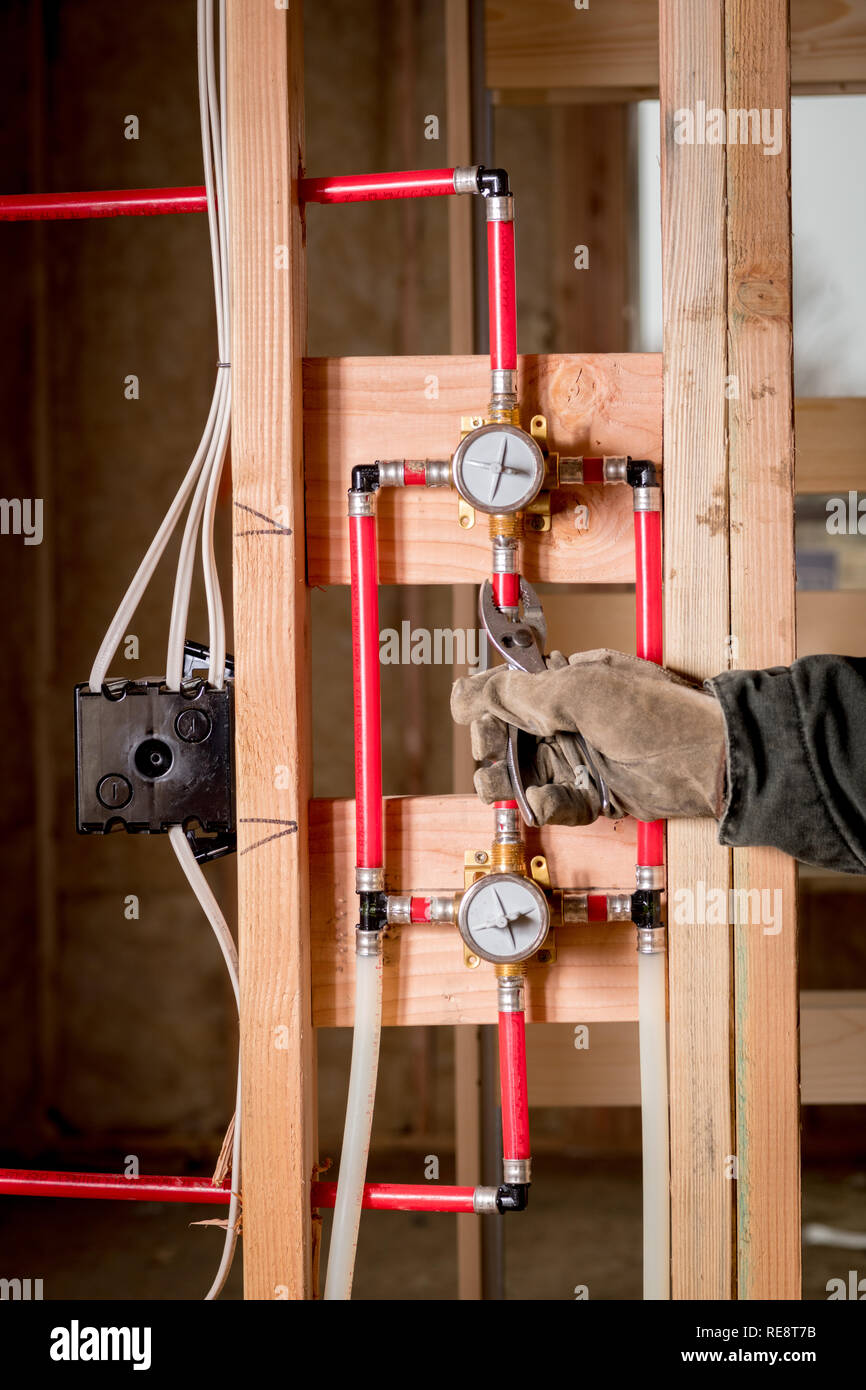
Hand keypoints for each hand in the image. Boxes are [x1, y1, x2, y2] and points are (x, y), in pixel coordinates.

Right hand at [451, 649, 726, 825]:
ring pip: (524, 774)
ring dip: (505, 781)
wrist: (704, 759)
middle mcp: (569, 721)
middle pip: (508, 738)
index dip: (487, 710)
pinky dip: (547, 805)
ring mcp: (580, 759)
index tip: (477, 721)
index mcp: (564, 685)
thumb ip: (515, 692)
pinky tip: (545, 799)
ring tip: (498, 784)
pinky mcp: (594, 795)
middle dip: (491, 748)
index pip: (507, 695)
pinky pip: (555, 804)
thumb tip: (462, 692)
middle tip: (490, 753)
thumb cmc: (654, 713)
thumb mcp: (577, 690)